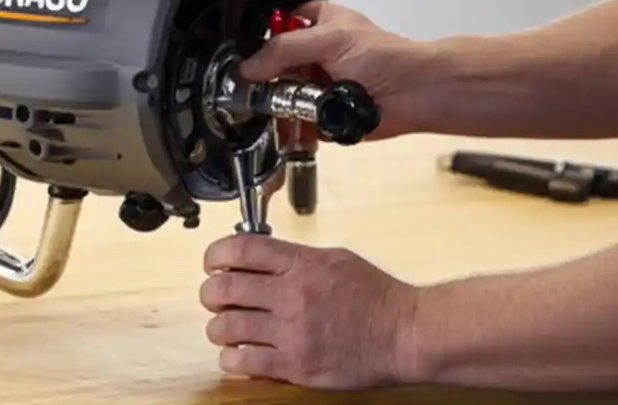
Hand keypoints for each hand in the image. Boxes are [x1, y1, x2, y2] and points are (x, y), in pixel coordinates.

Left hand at [200, 235, 420, 389]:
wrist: (407, 335)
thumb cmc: (376, 297)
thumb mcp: (335, 260)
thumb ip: (294, 259)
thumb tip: (259, 258)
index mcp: (300, 265)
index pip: (238, 250)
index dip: (214, 255)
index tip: (212, 263)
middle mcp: (291, 296)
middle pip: (223, 290)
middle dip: (210, 294)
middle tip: (215, 299)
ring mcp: (292, 333)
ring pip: (227, 328)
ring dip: (218, 328)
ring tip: (225, 329)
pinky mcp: (297, 366)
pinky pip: (245, 362)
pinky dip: (231, 358)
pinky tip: (236, 355)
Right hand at [240, 1, 436, 138]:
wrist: (415, 94)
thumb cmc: (382, 57)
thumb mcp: (327, 39)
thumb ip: (283, 50)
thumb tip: (248, 67)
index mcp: (319, 23)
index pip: (280, 25)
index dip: (264, 38)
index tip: (248, 55)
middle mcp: (317, 53)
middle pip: (277, 64)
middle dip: (266, 79)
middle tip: (255, 89)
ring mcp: (320, 84)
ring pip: (285, 94)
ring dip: (279, 105)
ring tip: (276, 110)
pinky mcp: (326, 112)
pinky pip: (299, 120)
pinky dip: (294, 126)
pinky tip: (291, 128)